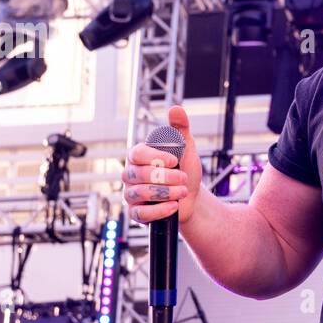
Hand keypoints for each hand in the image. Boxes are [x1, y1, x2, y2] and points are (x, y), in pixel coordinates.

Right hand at [122, 105, 200, 226]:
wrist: (191, 198)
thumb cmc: (185, 170)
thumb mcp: (186, 148)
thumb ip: (180, 129)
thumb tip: (176, 109)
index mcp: (139, 157)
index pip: (137, 153)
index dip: (155, 157)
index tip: (174, 160)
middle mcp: (131, 174)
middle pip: (140, 174)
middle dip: (166, 177)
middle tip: (184, 178)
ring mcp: (131, 194)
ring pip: (141, 193)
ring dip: (166, 193)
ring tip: (182, 191)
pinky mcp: (136, 213)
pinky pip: (140, 214)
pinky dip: (159, 210)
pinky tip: (174, 206)